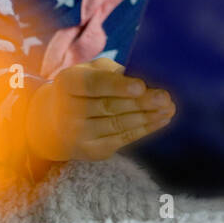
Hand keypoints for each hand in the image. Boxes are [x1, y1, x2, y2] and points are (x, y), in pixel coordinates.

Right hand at [25, 57, 174, 161]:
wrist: (54, 121)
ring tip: (169, 109)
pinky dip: (144, 129)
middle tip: (166, 98)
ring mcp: (77, 134)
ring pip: (118, 125)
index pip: (93, 85)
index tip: (141, 87)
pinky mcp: (90, 151)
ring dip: (148, 117)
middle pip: (109, 107)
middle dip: (141, 103)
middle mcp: (67, 111)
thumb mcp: (91, 71)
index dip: (117, 86)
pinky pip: (122, 139)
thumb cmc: (82, 88)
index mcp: (67, 83)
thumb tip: (147, 78)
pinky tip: (160, 120)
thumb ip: (114, 73)